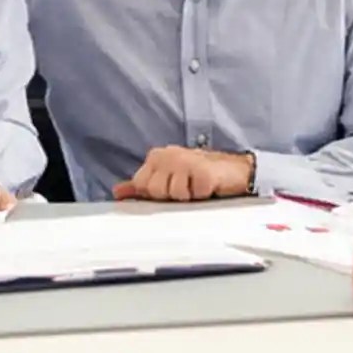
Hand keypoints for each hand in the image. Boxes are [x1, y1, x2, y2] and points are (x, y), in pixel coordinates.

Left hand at [112, 146, 253, 201]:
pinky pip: (195, 196)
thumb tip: (117, 192)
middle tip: (187, 187)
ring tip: (197, 187)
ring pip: (174, 195)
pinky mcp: (203, 171)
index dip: (156, 194)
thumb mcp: (167, 179)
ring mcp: (186, 161)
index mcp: (156, 156)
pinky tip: (209, 187)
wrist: (235, 170)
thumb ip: (141, 185)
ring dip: (188, 197)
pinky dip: (203, 196)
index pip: (141, 185)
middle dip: (171, 196)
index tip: (171, 188)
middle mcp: (168, 155)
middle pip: (156, 191)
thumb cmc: (198, 176)